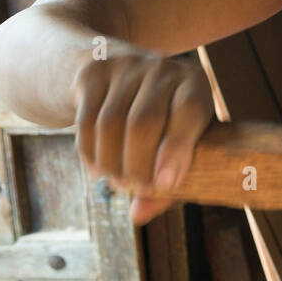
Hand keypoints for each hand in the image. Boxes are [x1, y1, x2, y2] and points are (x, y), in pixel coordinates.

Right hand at [69, 42, 214, 224]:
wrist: (120, 70)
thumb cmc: (163, 119)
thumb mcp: (178, 142)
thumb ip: (169, 180)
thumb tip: (139, 214)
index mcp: (195, 83)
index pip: (188, 112)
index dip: (177, 150)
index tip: (165, 184)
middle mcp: (163, 68)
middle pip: (144, 122)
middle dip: (137, 165)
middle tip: (136, 190)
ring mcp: (126, 66)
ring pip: (110, 123)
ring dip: (112, 163)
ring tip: (118, 183)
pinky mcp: (94, 73)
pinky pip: (86, 121)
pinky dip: (90, 153)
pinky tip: (98, 170)